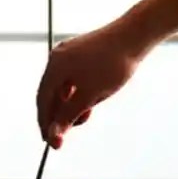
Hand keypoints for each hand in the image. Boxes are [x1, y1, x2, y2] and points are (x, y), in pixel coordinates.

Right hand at [35, 23, 147, 148]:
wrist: (134, 35)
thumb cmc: (112, 65)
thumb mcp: (89, 96)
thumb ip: (68, 116)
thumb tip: (53, 135)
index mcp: (54, 67)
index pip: (42, 100)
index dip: (45, 123)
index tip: (51, 143)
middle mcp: (57, 58)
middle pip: (51, 94)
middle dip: (59, 116)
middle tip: (66, 136)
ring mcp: (68, 54)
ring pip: (64, 88)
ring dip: (72, 105)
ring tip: (86, 114)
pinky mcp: (81, 53)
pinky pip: (73, 78)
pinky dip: (79, 93)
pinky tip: (91, 101)